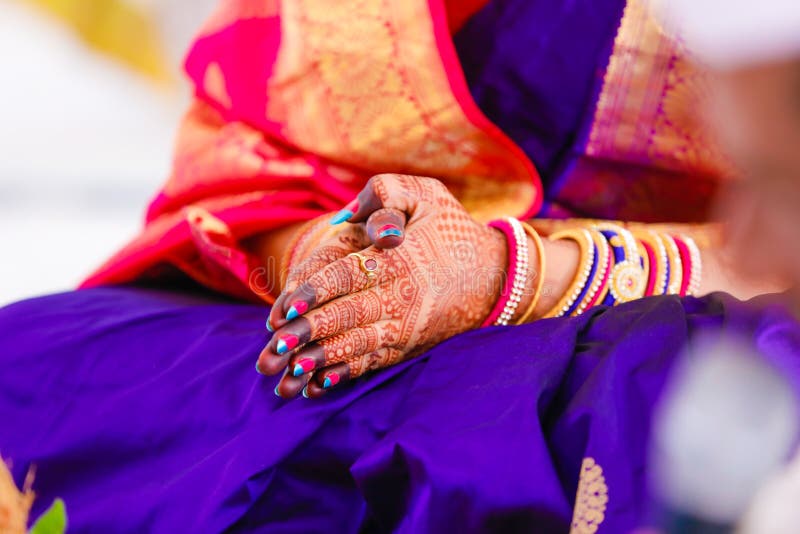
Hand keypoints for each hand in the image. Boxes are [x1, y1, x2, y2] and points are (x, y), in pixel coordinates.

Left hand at [257, 174, 508, 397]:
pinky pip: (373, 363)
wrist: (496, 275)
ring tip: (286, 375)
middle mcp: (400, 297)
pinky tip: (317, 385)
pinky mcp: (406, 346)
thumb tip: (347, 214)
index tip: (289, 305)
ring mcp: (404, 326)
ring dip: (319, 361)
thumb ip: (384, 194)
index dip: (316, 290)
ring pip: (356, 346)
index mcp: (398, 260)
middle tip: (274, 346)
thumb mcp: (425, 194)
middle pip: (347, 317)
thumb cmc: (452, 229)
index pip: (349, 275)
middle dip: (308, 333)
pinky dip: (345, 375)